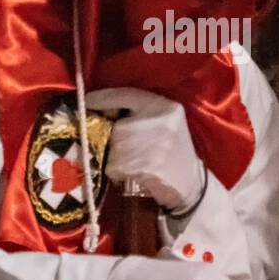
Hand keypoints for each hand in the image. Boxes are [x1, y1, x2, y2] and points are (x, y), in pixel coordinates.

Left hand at [85, 88, 202, 211]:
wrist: (190, 185)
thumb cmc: (171, 152)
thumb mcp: (163, 123)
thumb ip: (139, 112)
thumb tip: (99, 108)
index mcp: (166, 107)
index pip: (128, 95)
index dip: (104, 98)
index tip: (87, 101)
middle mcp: (162, 122)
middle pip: (118, 126)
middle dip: (113, 139)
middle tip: (119, 148)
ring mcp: (156, 145)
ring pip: (115, 148)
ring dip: (115, 158)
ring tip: (130, 162)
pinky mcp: (148, 167)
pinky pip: (117, 166)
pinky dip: (117, 172)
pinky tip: (131, 174)